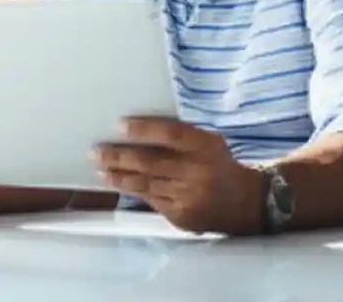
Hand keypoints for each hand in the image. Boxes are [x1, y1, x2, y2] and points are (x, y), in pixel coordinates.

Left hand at [94, 117, 265, 234]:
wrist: (246, 203)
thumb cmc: (219, 164)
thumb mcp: (209, 143)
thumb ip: (181, 137)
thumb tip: (139, 130)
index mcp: (205, 148)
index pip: (172, 135)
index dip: (144, 130)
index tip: (119, 125)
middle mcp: (196, 172)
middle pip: (151, 163)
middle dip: (119, 157)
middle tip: (96, 152)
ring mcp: (188, 197)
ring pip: (146, 185)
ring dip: (119, 177)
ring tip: (100, 169)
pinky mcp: (181, 217)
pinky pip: (152, 201)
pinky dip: (135, 192)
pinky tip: (120, 184)